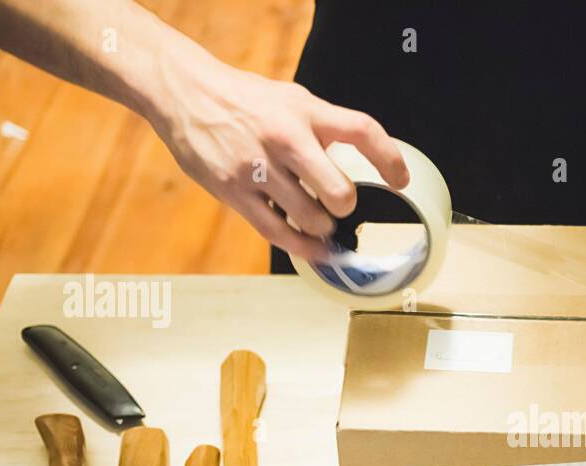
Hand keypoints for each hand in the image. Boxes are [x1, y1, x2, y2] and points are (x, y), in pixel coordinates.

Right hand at [147, 54, 408, 259]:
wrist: (185, 93)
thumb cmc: (248, 101)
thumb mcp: (292, 100)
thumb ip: (324, 128)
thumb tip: (362, 161)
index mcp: (305, 112)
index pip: (361, 131)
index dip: (389, 159)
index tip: (400, 180)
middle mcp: (284, 139)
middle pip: (337, 192)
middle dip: (345, 206)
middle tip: (340, 205)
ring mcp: (258, 169)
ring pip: (309, 219)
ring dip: (323, 228)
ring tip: (319, 221)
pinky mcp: (235, 193)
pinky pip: (278, 233)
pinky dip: (304, 249)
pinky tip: (316, 251)